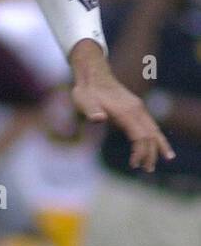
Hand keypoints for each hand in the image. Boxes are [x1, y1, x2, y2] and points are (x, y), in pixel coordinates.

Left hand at [70, 41, 174, 170]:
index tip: (133, 165)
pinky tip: (159, 146)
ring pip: (154, 130)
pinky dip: (157, 136)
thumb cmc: (86, 91)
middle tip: (147, 170)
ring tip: (162, 161)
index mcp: (126, 112)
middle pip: (150, 136)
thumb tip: (98, 119)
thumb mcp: (83, 101)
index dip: (140, 152)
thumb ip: (91, 111)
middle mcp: (136, 110)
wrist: (93, 75)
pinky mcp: (136, 108)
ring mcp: (138, 108)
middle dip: (150, 154)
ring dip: (157, 147)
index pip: (140, 137)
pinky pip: (151, 125)